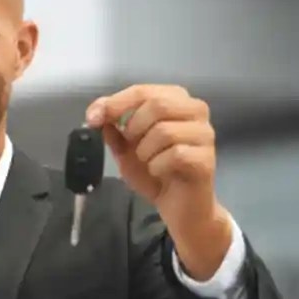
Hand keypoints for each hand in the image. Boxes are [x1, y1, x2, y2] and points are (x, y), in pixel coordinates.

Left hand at [86, 84, 232, 279]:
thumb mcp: (125, 149)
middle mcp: (195, 110)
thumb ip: (113, 128)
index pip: (142, 91)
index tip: (92, 118)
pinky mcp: (206, 158)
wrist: (179, 207)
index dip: (114, 103)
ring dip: (145, 151)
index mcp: (175, 100)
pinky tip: (161, 173)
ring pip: (164, 131)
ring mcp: (204, 134)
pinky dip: (157, 166)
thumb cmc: (155, 172)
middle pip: (156, 104)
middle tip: (133, 146)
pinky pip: (174, 155)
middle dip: (134, 128)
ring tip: (150, 162)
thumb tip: (97, 112)